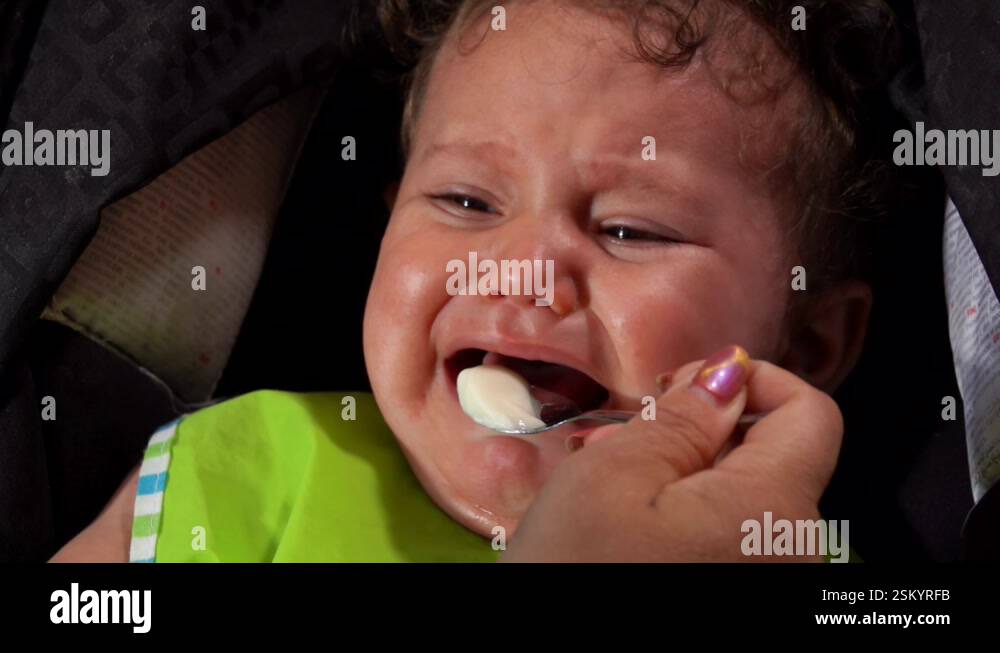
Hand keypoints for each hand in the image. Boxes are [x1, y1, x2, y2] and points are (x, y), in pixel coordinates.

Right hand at [500, 345, 843, 561]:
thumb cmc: (576, 570)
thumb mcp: (613, 474)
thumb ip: (682, 417)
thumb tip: (730, 372)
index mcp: (773, 509)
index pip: (813, 412)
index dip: (755, 379)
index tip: (687, 384)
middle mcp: (792, 552)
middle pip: (774, 454)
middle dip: (704, 429)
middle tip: (628, 434)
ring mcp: (768, 580)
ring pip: (744, 495)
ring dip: (685, 471)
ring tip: (614, 480)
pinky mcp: (740, 596)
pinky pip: (729, 535)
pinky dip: (686, 513)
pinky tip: (630, 522)